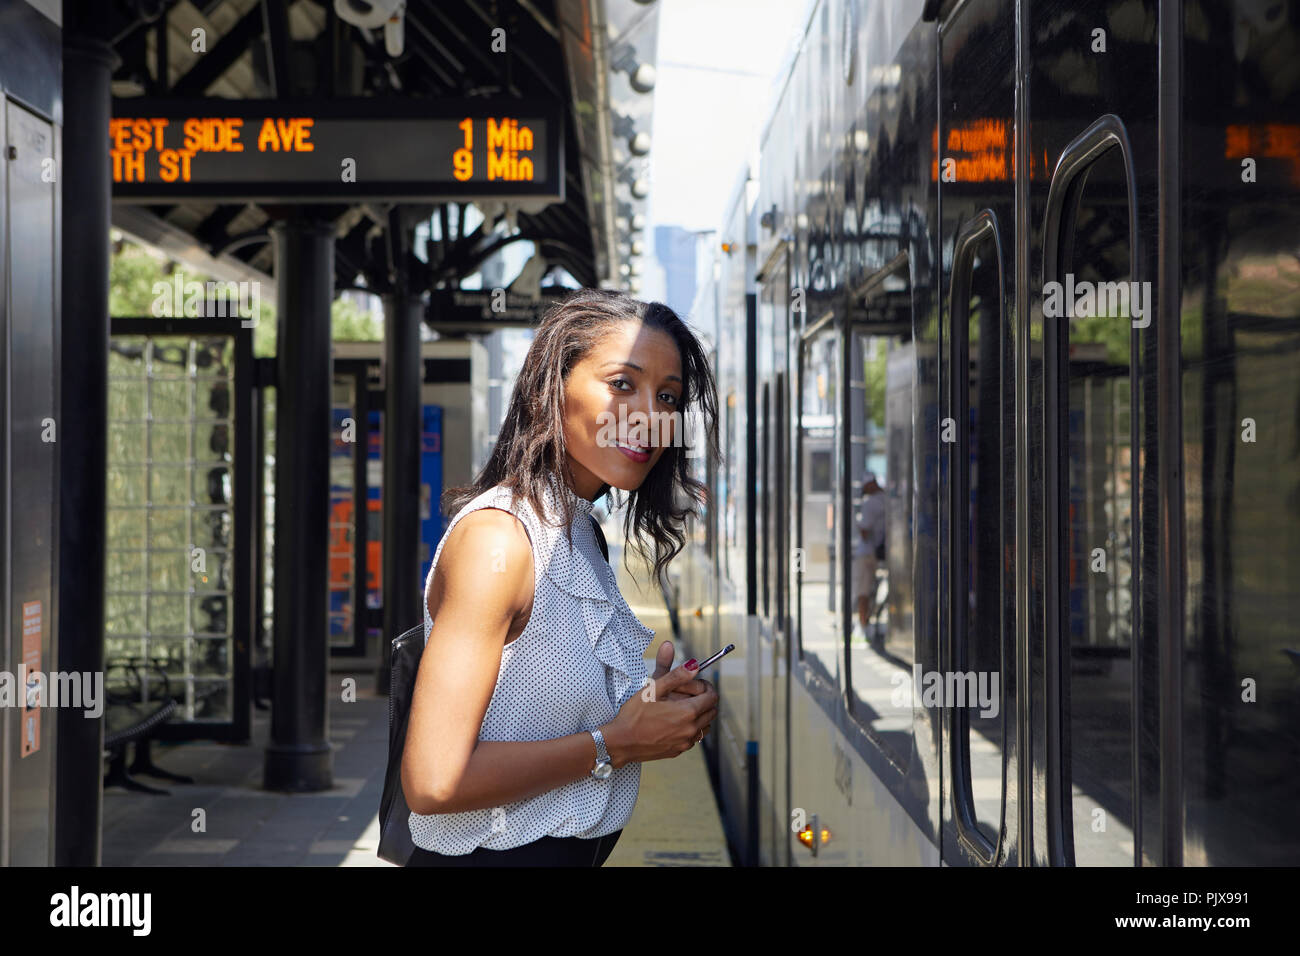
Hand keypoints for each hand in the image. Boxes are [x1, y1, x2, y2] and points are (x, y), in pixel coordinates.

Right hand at [599, 646, 717, 766]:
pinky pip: (693, 737)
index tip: (695, 683)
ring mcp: (686, 742)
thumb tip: (694, 665)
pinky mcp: (679, 750)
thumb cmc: (634, 715)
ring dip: (699, 715)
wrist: (621, 742)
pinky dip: (690, 728)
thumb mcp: (653, 689)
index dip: (706, 686)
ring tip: (680, 708)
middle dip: (704, 699)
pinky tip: (672, 722)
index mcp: (688, 712)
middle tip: (686, 694)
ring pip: (705, 726)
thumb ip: (676, 675)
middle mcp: (691, 729)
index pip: (712, 697)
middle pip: (712, 711)